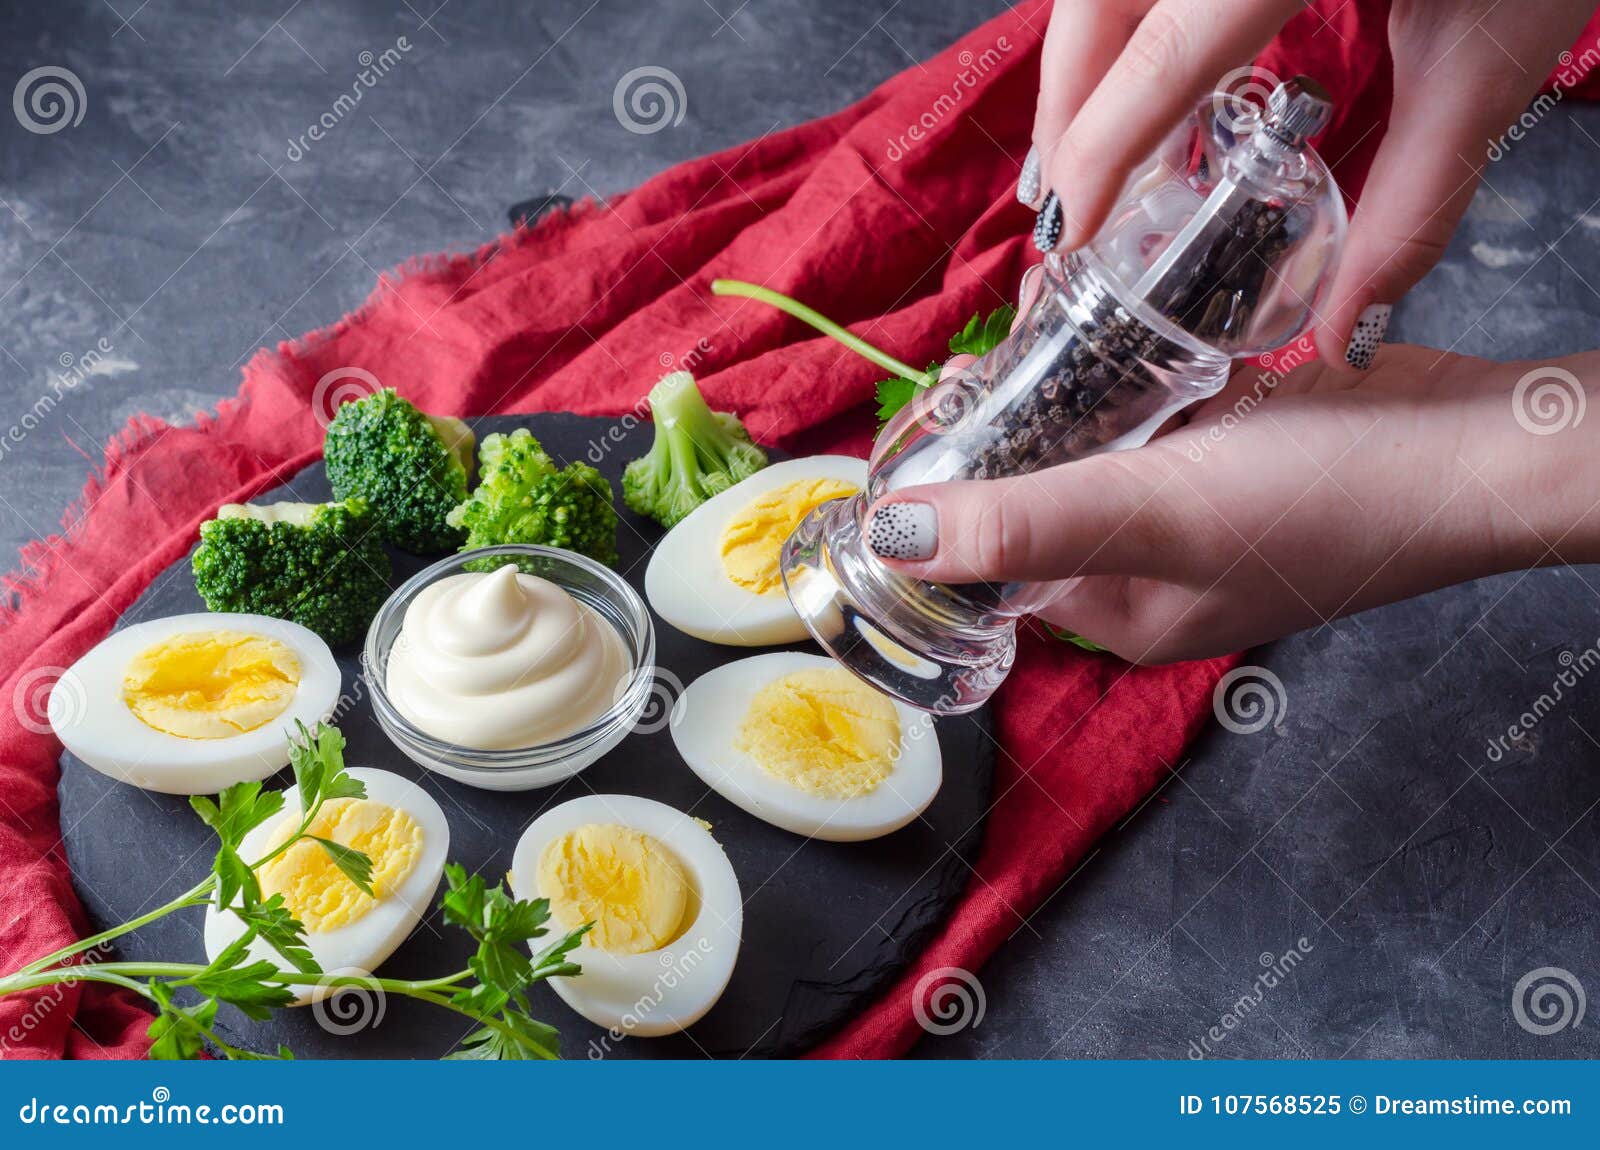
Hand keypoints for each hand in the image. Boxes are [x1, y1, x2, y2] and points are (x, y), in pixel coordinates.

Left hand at [862, 346, 1599, 662]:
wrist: (1478, 443)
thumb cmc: (1326, 499)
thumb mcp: (1154, 515)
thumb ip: (1023, 523)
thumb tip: (892, 541)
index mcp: (1124, 612)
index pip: (998, 571)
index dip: (947, 514)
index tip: (913, 442)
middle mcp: (1154, 571)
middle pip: (1040, 506)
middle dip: (998, 444)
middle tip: (965, 375)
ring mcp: (1200, 510)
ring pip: (1095, 453)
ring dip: (1056, 402)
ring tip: (1015, 342)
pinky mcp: (1239, 449)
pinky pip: (1154, 414)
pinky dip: (1123, 377)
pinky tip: (1097, 330)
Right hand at [1022, 0, 1594, 367]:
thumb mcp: (1487, 56)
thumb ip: (1414, 194)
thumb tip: (1352, 325)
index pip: (1158, 59)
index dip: (1096, 154)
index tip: (1066, 236)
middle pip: (1095, 9)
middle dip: (1065, 111)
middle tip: (1064, 206)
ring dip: (1085, 67)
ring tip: (1088, 153)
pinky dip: (1126, 26)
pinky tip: (1143, 77)